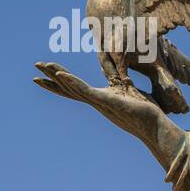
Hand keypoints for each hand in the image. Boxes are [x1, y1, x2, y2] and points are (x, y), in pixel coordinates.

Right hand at [33, 62, 183, 165]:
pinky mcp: (106, 102)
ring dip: (58, 76)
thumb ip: (118, 78)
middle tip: (35, 68)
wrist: (154, 125)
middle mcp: (96, 101)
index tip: (44, 75)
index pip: (74, 89)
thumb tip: (115, 70)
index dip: (58, 82)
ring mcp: (99, 102)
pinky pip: (87, 92)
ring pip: (73, 88)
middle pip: (68, 88)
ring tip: (43, 65)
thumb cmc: (144, 110)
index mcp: (99, 98)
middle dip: (51, 78)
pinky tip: (62, 75)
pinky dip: (74, 83)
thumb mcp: (126, 88)